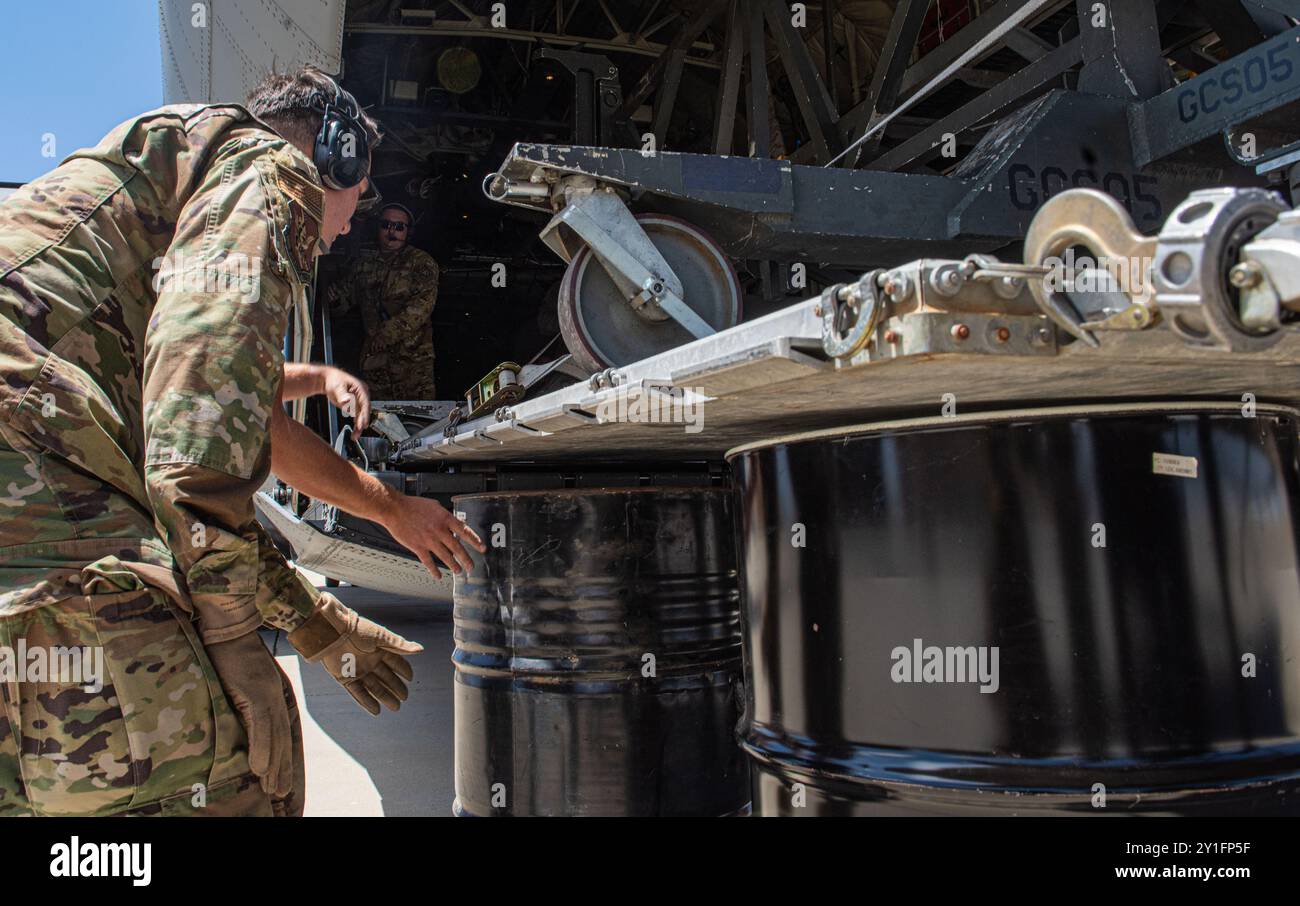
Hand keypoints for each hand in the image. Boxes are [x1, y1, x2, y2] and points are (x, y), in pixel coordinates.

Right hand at [205, 633, 295, 796]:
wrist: (227, 627)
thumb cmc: (227, 652)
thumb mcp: (238, 682)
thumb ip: (242, 702)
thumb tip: (237, 722)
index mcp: (271, 694)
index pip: (280, 731)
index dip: (281, 756)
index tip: (279, 778)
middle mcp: (274, 696)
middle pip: (282, 739)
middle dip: (281, 768)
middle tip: (280, 792)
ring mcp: (267, 694)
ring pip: (275, 737)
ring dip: (274, 766)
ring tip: (272, 788)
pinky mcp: (256, 692)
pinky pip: (261, 726)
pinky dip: (262, 749)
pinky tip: (260, 769)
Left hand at [287, 593, 422, 714]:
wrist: (333, 631)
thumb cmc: (358, 630)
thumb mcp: (381, 637)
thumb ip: (400, 646)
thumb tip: (420, 649)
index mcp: (379, 649)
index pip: (395, 662)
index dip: (403, 670)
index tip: (410, 679)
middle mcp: (370, 661)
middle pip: (386, 677)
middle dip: (395, 687)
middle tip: (404, 698)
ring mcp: (358, 670)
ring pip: (374, 687)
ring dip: (384, 697)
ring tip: (395, 707)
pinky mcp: (345, 678)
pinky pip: (358, 692)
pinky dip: (366, 702)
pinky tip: (376, 710)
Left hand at [323, 366, 370, 430]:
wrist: (328, 379)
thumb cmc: (333, 380)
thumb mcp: (337, 387)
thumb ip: (342, 394)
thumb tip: (346, 400)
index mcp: (361, 389)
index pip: (365, 404)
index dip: (365, 415)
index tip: (362, 425)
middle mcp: (362, 396)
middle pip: (364, 412)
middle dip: (361, 423)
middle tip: (357, 433)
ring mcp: (359, 401)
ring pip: (361, 416)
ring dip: (358, 426)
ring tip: (355, 436)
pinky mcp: (354, 405)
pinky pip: (357, 416)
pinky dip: (355, 423)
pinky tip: (355, 431)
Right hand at [380, 493, 485, 575]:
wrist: (395, 509)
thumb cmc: (413, 505)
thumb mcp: (435, 506)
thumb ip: (445, 517)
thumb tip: (455, 525)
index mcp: (445, 518)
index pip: (464, 531)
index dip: (475, 540)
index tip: (482, 548)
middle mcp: (439, 530)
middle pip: (457, 547)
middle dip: (466, 559)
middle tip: (471, 567)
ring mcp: (429, 540)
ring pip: (445, 556)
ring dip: (453, 565)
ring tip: (459, 571)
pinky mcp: (418, 547)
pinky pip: (428, 561)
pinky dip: (434, 570)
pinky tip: (438, 576)